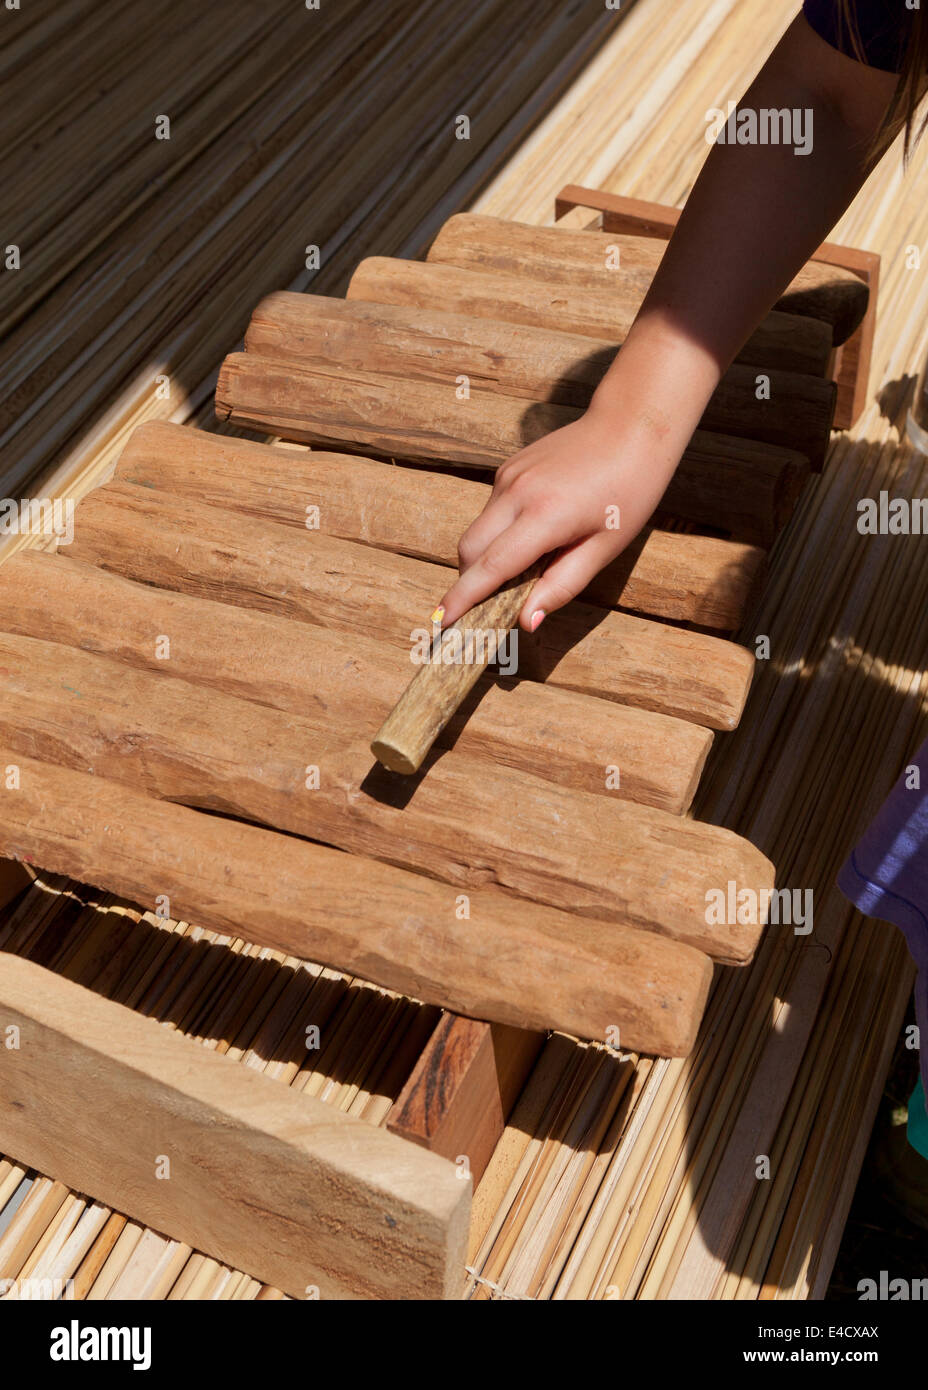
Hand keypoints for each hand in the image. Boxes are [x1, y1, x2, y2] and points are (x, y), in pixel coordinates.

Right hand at [434, 401, 682, 631]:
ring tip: (523, 568)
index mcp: (544, 516)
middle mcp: (517, 493)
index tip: (442, 623)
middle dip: (470, 582)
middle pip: (470, 550)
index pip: (490, 567)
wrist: (630, 426)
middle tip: (486, 606)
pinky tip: (533, 533)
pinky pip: (491, 511)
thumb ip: (562, 585)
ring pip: (477, 530)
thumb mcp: (605, 548)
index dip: (463, 598)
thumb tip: (526, 620)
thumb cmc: (628, 492)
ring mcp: (509, 476)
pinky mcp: (509, 468)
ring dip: (486, 557)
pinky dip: (499, 532)